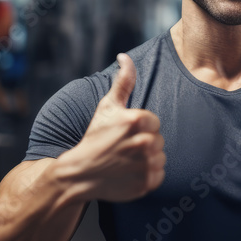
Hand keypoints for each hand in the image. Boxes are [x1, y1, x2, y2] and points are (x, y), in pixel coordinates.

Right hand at [51, 54, 165, 201]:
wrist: (80, 173)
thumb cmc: (95, 137)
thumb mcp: (107, 106)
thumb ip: (123, 81)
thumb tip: (124, 56)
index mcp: (137, 121)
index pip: (155, 122)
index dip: (140, 128)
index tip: (124, 134)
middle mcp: (143, 142)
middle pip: (159, 140)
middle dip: (144, 143)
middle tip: (123, 148)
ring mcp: (145, 165)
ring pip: (160, 157)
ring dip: (147, 160)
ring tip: (126, 161)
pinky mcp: (146, 184)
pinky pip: (159, 175)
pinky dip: (147, 176)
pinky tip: (130, 173)